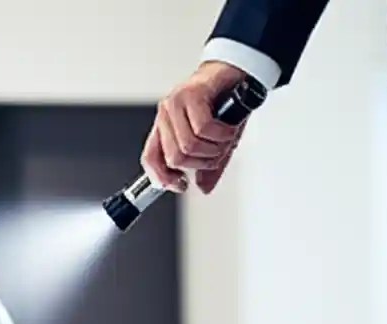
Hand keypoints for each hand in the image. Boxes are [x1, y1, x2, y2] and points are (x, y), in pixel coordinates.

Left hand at [141, 61, 248, 194]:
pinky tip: (229, 129)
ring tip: (226, 139)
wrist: (236, 72)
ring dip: (214, 149)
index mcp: (166, 128)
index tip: (182, 185)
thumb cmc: (224, 104)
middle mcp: (166, 115)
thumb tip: (204, 187)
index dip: (162, 178)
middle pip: (175, 157)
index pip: (150, 158)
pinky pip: (203, 128)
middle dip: (202, 163)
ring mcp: (175, 103)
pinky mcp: (190, 94)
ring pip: (188, 145)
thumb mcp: (216, 142)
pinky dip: (221, 135)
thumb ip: (209, 167)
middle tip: (218, 153)